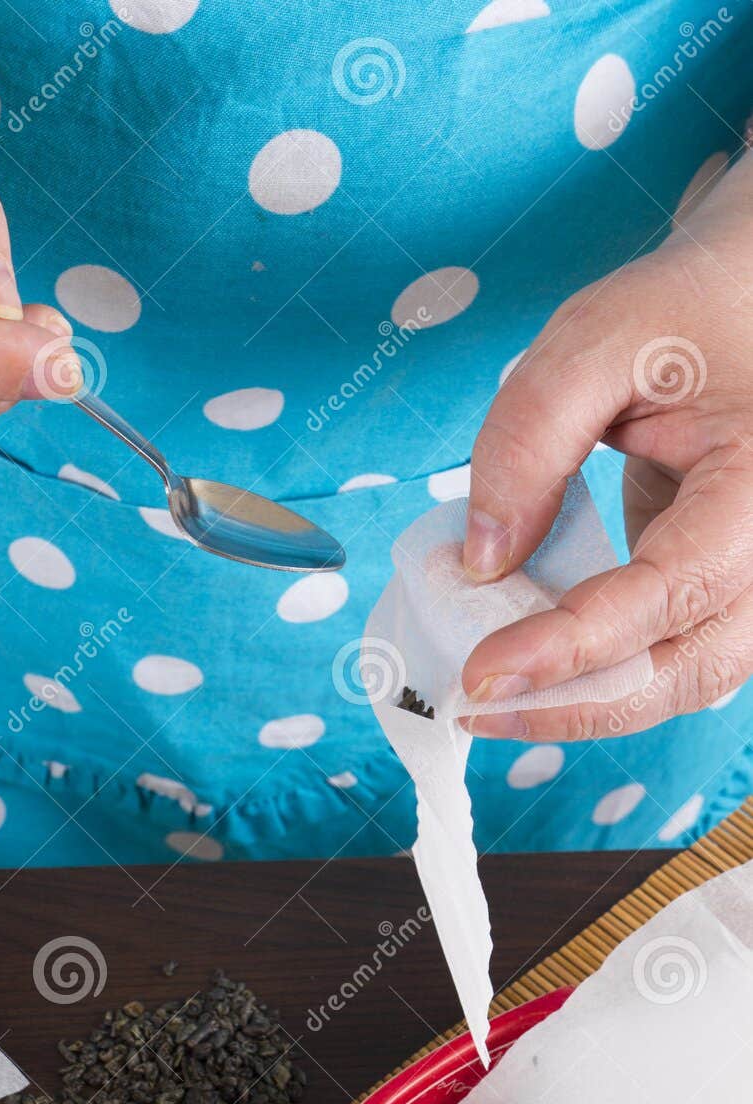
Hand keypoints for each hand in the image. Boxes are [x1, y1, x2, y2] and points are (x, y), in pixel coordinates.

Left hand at [460, 151, 752, 740]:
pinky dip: (600, 673)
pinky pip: (671, 656)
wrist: (743, 303)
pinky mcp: (726, 590)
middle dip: (575, 704)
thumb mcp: (596, 339)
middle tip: (471, 706)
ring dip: (586, 702)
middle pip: (688, 669)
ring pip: (684, 680)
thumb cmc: (685, 310)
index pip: (670, 592)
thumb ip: (530, 438)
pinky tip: (529, 665)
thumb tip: (481, 562)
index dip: (573, 645)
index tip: (482, 672)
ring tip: (489, 698)